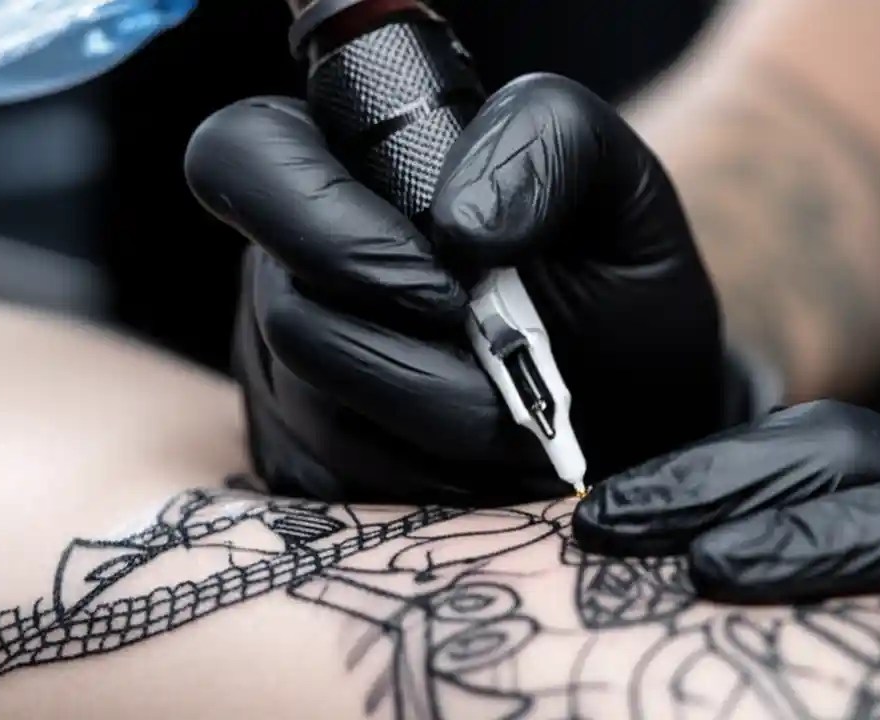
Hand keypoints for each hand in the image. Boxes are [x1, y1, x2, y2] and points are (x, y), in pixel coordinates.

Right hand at [184, 74, 724, 503]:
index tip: (447, 285)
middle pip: (285, 309)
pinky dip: (430, 481)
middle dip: (403, 357)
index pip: (245, 154)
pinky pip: (332, 487)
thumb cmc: (620, 296)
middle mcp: (295, 264)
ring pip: (315, 406)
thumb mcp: (618, 191)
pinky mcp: (304, 461)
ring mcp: (286, 367)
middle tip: (496, 376)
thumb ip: (546, 140)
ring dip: (437, 424)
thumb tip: (457, 223)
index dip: (326, 226)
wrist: (635, 420)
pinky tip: (485, 464)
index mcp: (350, 166)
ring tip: (514, 419)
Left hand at [573, 400, 879, 705]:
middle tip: (626, 532)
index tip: (598, 515)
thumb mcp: (870, 593)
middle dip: (728, 487)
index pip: (798, 445)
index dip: (695, 470)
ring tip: (721, 570)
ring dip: (827, 536)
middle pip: (853, 456)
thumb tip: (664, 581)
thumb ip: (794, 575)